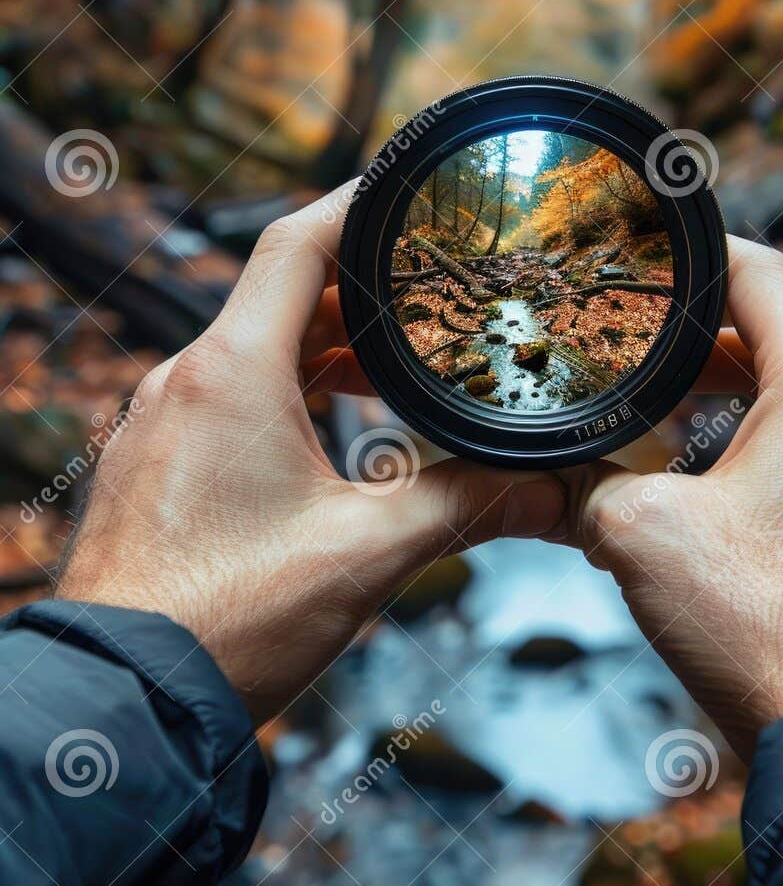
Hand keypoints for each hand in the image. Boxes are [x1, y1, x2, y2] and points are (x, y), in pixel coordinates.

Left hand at [55, 187, 569, 725]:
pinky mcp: (153, 467)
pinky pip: (224, 397)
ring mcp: (160, 424)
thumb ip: (467, 506)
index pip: (297, 242)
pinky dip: (284, 391)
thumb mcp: (367, 554)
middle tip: (433, 292)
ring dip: (322, 347)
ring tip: (395, 365)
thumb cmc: (228, 622)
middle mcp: (185, 381)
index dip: (359, 201)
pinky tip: (331, 432)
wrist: (124, 700)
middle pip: (281, 295)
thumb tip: (554, 491)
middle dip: (361, 291)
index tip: (413, 186)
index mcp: (233, 373)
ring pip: (252, 350)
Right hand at [559, 238, 782, 760]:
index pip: (759, 273)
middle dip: (702, 344)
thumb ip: (588, 487)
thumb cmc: (770, 632)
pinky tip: (717, 500)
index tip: (643, 251)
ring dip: (736, 408)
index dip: (693, 251)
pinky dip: (771, 461)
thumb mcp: (641, 537)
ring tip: (663, 425)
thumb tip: (552, 484)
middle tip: (633, 349)